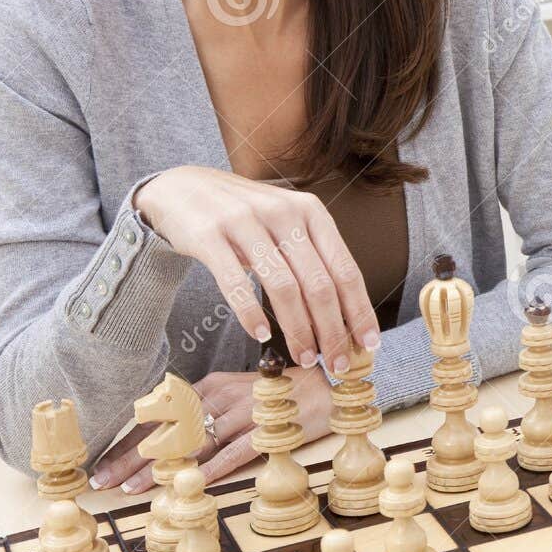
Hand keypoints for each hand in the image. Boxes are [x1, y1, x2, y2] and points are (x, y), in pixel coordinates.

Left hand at [89, 368, 332, 491]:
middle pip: (169, 431)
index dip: (128, 441)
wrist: (328, 380)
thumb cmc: (278, 392)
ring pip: (194, 444)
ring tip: (133, 490)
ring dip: (161, 469)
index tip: (101, 463)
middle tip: (103, 481)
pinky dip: (210, 470)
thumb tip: (166, 439)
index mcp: (210, 386)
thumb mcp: (235, 392)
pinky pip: (234, 453)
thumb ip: (206, 410)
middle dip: (131, 458)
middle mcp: (223, 396)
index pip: (160, 415)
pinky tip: (188, 486)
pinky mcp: (268, 429)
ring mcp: (245, 413)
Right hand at [134, 165, 379, 369]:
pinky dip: (251, 314)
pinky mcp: (210, 236)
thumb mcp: (287, 223)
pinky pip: (236, 284)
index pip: (345, 269)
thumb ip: (312, 257)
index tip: (369, 344)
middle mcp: (284, 213)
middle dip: (332, 330)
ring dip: (298, 330)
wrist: (182, 187)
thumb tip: (344, 313)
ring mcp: (246, 223)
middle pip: (319, 284)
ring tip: (304, 357)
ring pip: (283, 287)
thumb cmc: (244, 215)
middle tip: (338, 363)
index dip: (359, 310)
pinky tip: (261, 335)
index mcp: (311, 212)